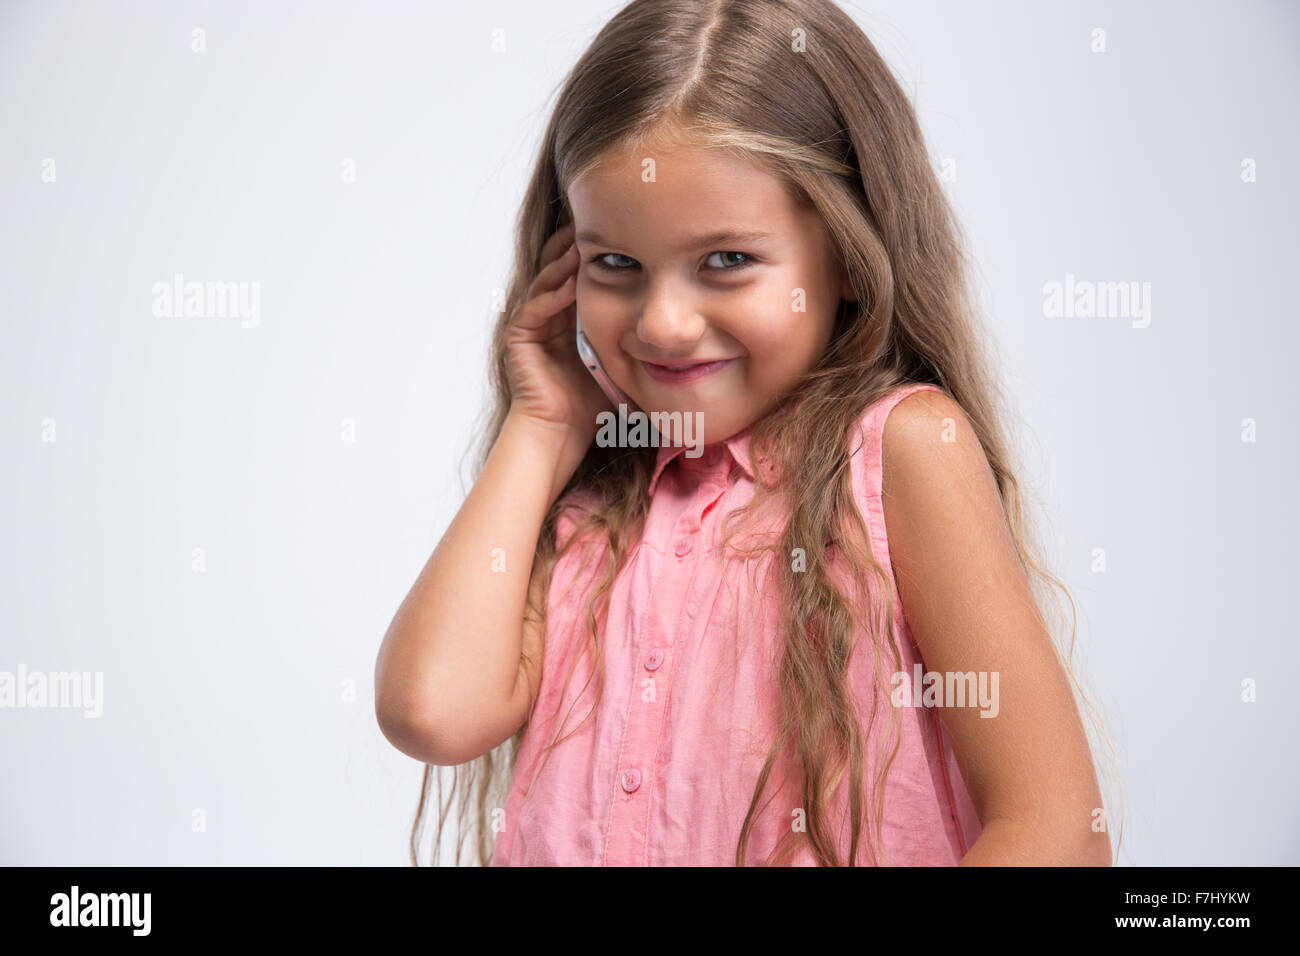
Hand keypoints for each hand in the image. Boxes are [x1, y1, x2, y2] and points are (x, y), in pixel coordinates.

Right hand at [503, 222, 613, 460]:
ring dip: (563, 262)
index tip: (619, 230)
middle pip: (559, 267)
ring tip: (582, 243)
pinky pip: (535, 308)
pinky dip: (552, 294)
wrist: (561, 433)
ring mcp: (532, 324)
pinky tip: (571, 282)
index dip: (595, 251)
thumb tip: (680, 324)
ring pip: (546, 281)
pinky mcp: (520, 338)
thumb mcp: (620, 358)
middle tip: (595, 223)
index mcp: (570, 315)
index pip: (579, 272)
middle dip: (575, 245)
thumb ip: (636, 335)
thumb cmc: (593, 402)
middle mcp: (548, 313)